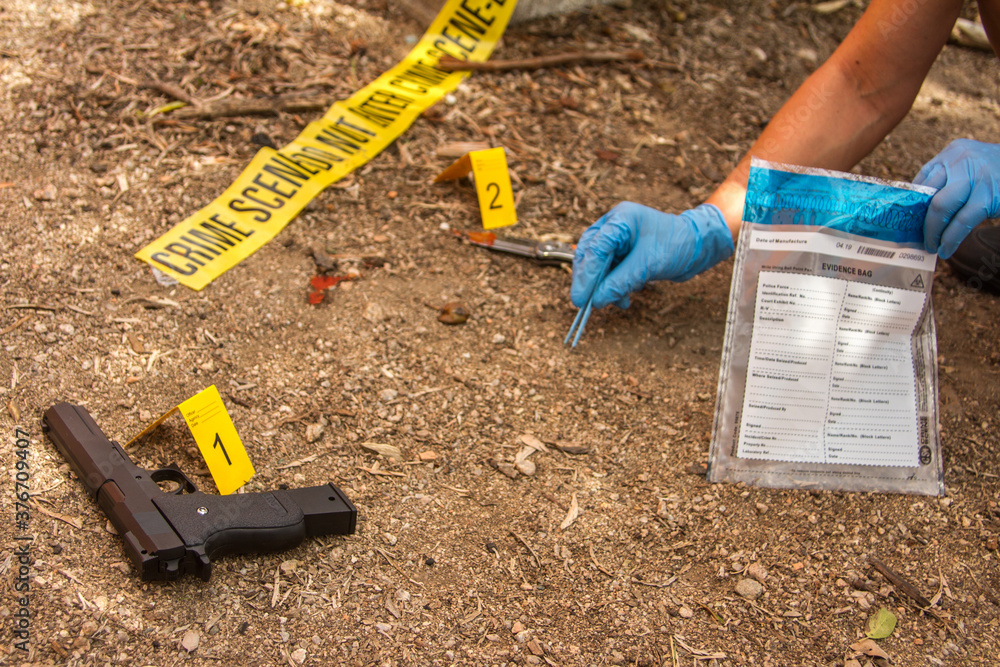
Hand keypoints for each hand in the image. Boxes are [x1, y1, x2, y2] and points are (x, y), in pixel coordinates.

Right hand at [570, 202, 733, 309]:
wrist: (698, 246)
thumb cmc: (678, 244)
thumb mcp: (648, 265)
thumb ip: (620, 282)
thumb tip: (597, 300)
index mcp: (620, 219)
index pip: (594, 247)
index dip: (585, 274)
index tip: (581, 298)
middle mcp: (615, 227)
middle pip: (589, 255)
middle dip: (589, 281)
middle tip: (585, 303)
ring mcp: (618, 240)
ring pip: (598, 267)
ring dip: (603, 287)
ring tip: (615, 302)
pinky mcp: (623, 254)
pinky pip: (609, 273)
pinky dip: (613, 287)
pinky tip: (622, 299)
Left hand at [914, 139, 999, 258]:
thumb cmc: (995, 173)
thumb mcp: (968, 167)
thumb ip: (947, 181)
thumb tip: (918, 213)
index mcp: (953, 152)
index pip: (923, 180)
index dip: (912, 206)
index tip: (906, 224)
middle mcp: (962, 161)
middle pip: (930, 194)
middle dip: (922, 222)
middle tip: (922, 240)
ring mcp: (977, 177)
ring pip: (943, 208)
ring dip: (935, 232)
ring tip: (934, 247)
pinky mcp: (991, 195)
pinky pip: (964, 220)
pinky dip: (952, 238)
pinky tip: (948, 248)